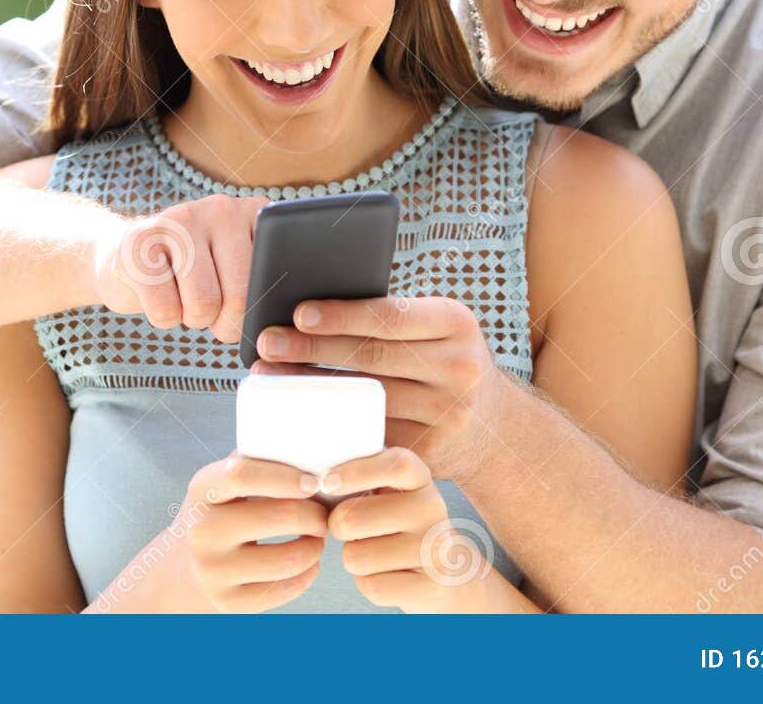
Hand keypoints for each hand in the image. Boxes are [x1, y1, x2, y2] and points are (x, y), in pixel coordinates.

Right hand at [91, 195, 267, 341]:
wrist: (129, 259)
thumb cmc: (195, 277)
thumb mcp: (240, 270)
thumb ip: (266, 281)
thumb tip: (278, 320)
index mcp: (257, 215)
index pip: (275, 279)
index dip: (258, 312)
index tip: (243, 309)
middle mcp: (223, 208)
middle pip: (240, 297)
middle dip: (224, 323)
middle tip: (210, 309)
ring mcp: (180, 218)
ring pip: (203, 305)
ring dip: (192, 318)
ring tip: (184, 295)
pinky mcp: (141, 240)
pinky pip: (165, 310)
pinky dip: (162, 318)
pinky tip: (158, 292)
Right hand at [173, 453, 327, 611]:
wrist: (182, 573)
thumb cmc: (218, 517)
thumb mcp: (221, 485)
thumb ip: (254, 462)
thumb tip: (308, 447)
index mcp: (203, 490)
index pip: (242, 474)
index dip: (285, 477)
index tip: (313, 482)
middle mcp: (202, 531)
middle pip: (281, 516)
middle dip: (316, 515)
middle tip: (324, 515)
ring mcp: (213, 571)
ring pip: (289, 558)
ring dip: (315, 547)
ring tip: (316, 539)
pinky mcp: (229, 603)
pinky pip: (287, 588)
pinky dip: (308, 574)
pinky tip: (307, 563)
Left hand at [251, 296, 507, 481]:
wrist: (494, 428)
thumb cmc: (444, 364)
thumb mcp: (436, 331)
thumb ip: (390, 320)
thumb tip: (309, 309)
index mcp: (456, 323)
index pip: (391, 315)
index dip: (342, 315)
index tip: (299, 313)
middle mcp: (458, 367)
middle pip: (372, 357)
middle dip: (313, 349)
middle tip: (268, 343)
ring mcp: (447, 414)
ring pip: (365, 400)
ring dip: (312, 389)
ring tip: (271, 377)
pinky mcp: (429, 453)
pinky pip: (370, 437)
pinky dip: (331, 427)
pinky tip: (298, 418)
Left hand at [322, 447, 494, 612]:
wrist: (448, 570)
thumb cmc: (399, 524)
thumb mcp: (388, 490)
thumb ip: (360, 476)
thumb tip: (315, 481)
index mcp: (419, 478)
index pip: (394, 465)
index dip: (356, 472)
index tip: (327, 483)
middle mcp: (433, 509)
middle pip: (352, 518)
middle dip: (338, 527)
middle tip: (354, 529)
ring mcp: (436, 549)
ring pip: (356, 556)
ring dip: (354, 558)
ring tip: (376, 553)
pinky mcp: (433, 586)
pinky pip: (372, 586)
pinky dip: (369, 583)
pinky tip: (388, 574)